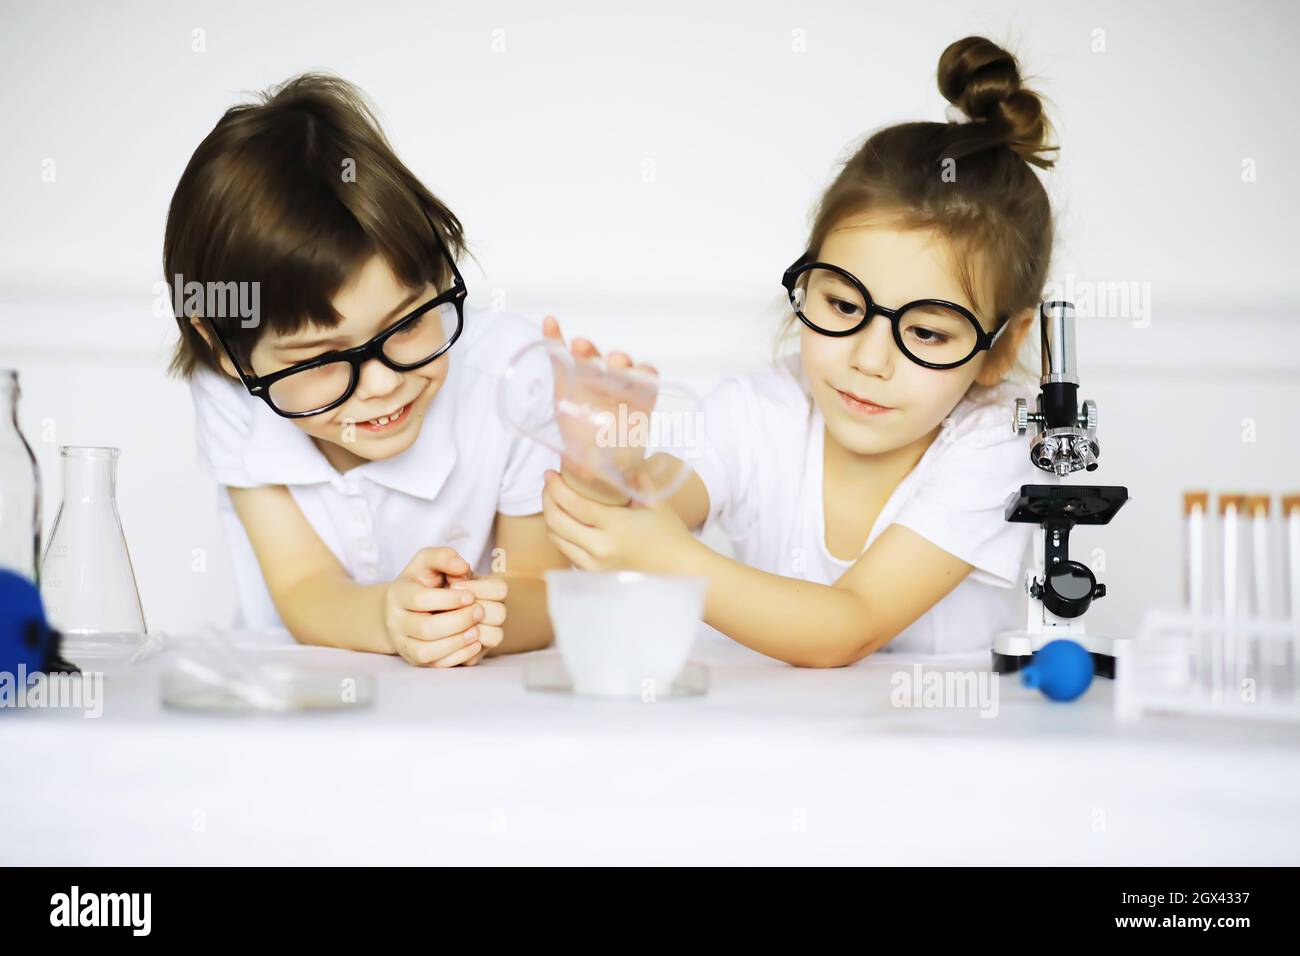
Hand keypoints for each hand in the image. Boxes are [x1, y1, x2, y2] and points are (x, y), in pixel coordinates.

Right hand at [383, 547, 507, 666]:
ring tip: (478, 629)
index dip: (448, 599)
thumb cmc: (424, 582)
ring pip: (428, 652)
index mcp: (398, 594)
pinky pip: (435, 665)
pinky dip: (457, 657)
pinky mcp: (416, 660)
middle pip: (426, 628)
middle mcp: (396, 621)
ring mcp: (404, 644)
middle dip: (458, 620)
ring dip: (458, 642)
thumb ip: (444, 557)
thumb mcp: (428, 562)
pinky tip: (475, 644)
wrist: (408, 608)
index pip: (420, 599)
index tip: (471, 595)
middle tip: (480, 611)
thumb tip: (461, 567)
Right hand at [541, 315, 658, 503]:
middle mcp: (615, 390)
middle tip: (614, 361)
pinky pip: (560, 359)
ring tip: (580, 345)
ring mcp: (591, 384)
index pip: (646, 381)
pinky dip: (554, 338)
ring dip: (586, 350)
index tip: (644, 373)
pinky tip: (550, 321)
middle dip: (616, 362)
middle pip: (617, 368)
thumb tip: (635, 494)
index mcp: (636, 405)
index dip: (645, 375)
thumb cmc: (616, 467)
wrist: (592, 471)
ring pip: (590, 361)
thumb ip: (631, 478)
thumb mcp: (628, 473)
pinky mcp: (568, 385)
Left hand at [541, 467, 698, 573]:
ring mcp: (595, 564)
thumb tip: (617, 456)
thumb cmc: (669, 533)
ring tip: (554, 501)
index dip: (555, 488)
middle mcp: (600, 547)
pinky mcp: (594, 574)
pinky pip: (567, 552)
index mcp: (615, 526)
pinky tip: (567, 522)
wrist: (678, 569)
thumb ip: (635, 477)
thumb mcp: (654, 501)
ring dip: (550, 518)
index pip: (573, 505)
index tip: (549, 474)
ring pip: (556, 539)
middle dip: (546, 500)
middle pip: (556, 522)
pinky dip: (561, 535)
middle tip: (548, 485)